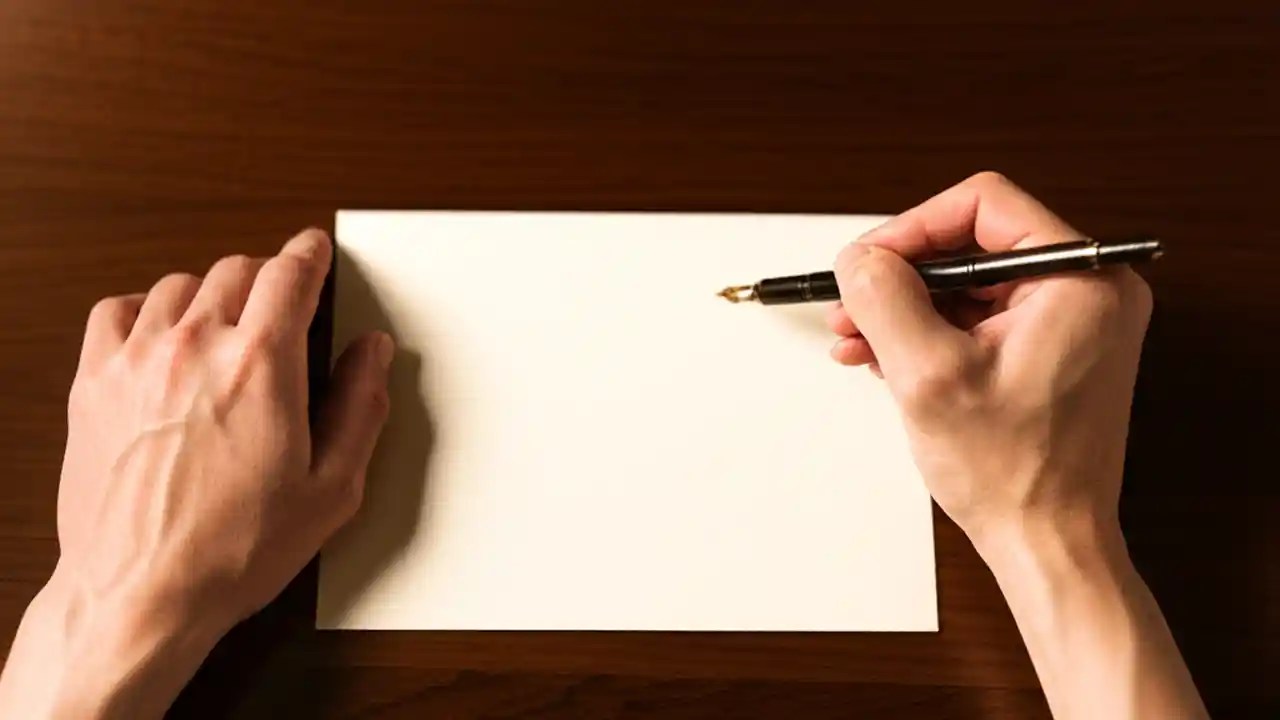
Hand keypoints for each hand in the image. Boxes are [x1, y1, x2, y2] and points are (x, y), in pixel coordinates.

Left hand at [0, 229, 391, 718]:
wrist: (141, 592)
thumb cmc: (234, 549)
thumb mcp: (332, 487)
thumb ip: (360, 407)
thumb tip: (372, 353)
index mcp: (263, 365)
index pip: (290, 274)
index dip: (309, 254)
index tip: (314, 250)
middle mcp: (198, 347)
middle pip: (236, 269)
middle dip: (266, 279)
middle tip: (279, 306)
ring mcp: (138, 360)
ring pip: (179, 285)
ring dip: (210, 294)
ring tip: (225, 328)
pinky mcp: (95, 383)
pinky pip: (115, 311)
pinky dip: (144, 311)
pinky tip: (161, 338)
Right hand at [828, 174, 1206, 719]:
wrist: (1048, 543)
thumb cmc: (1014, 474)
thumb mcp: (928, 374)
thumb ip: (886, 300)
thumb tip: (859, 258)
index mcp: (1080, 280)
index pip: (983, 204)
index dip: (911, 228)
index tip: (867, 263)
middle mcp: (1087, 292)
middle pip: (971, 243)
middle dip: (901, 276)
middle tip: (850, 304)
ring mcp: (1072, 324)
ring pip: (968, 285)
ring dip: (906, 308)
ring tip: (855, 339)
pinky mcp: (1051, 353)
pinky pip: (979, 320)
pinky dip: (928, 333)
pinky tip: (882, 357)